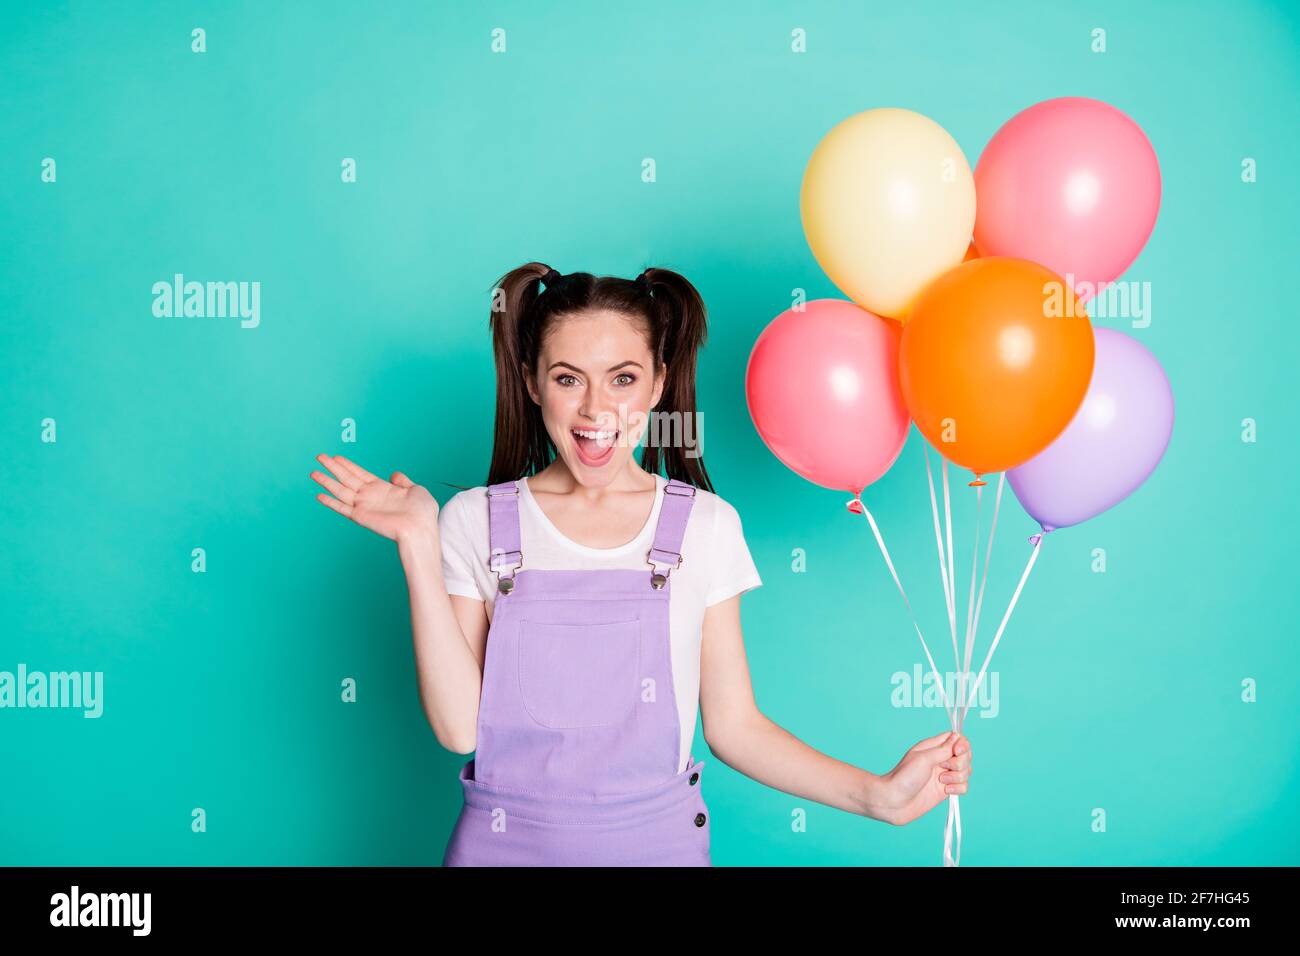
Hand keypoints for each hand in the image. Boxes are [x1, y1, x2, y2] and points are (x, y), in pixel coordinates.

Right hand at [311, 453, 438, 543]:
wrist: (420, 528)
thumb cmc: (422, 512)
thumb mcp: (416, 489)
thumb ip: (403, 481)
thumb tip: (394, 474)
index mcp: (383, 488)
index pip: (361, 474)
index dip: (348, 465)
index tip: (336, 457)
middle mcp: (371, 496)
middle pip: (347, 478)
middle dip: (333, 468)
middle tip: (320, 457)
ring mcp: (364, 506)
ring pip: (340, 490)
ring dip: (327, 481)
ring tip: (313, 472)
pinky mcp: (361, 517)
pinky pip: (342, 508)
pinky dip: (330, 502)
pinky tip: (319, 495)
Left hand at [874, 730, 971, 826]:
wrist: (894, 802)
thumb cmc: (904, 777)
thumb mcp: (924, 758)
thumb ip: (944, 749)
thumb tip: (957, 737)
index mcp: (933, 747)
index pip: (957, 739)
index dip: (962, 745)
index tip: (957, 752)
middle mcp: (940, 760)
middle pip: (965, 755)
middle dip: (960, 762)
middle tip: (942, 768)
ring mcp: (944, 775)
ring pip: (966, 771)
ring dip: (958, 776)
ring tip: (941, 781)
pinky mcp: (946, 790)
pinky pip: (964, 786)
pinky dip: (958, 788)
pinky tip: (945, 790)